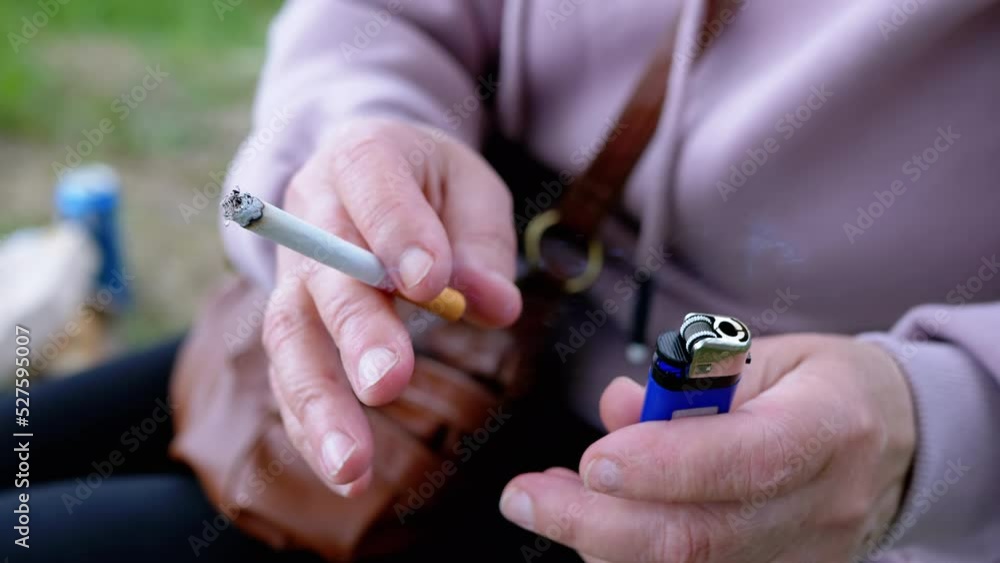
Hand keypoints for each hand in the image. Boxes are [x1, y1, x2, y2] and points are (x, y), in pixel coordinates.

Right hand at [261, 117, 520, 494]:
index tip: (429, 281)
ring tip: (351, 465)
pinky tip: (341, 470)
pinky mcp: (292, 320)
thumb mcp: (472, 188)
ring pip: (292, 336)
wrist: (370, 172)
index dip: (396, 231)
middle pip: (324, 274)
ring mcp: (293, 270)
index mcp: (361, 155)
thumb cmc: (431, 183)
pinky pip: (290, 372)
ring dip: (319, 403)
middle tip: (388, 383)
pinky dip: (312, 423)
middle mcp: (310, 212)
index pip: (371, 184)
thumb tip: (492, 303)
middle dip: (356, 331)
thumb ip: (481, 242)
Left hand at [500, 334, 916, 561]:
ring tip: (541, 498)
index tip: (591, 462)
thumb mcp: (763, 355)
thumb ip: (688, 382)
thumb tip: (613, 410)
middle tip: (523, 497)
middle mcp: (821, 505)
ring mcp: (804, 556)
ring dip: (598, 540)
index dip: (665, 466)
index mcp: (828, 426)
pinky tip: (587, 518)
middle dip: (597, 524)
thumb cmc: (820, 386)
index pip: (747, 459)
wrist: (897, 443)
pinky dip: (628, 552)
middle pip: (702, 538)